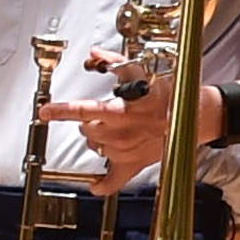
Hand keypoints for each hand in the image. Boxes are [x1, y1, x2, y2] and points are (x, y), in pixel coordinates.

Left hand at [41, 49, 173, 197]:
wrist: (194, 117)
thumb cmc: (169, 95)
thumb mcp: (142, 72)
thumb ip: (114, 63)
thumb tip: (95, 55)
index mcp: (121, 112)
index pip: (83, 110)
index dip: (61, 110)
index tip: (45, 111)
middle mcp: (120, 134)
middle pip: (87, 129)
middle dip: (91, 121)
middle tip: (106, 113)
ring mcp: (126, 153)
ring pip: (95, 147)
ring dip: (99, 138)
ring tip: (116, 128)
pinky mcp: (134, 165)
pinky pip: (112, 182)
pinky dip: (102, 184)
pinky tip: (95, 185)